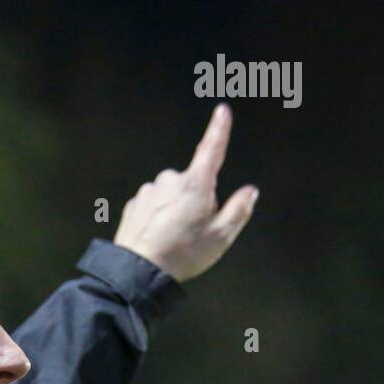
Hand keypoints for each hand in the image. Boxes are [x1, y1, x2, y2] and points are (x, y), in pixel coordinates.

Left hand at [113, 104, 257, 282]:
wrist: (138, 272)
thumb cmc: (182, 254)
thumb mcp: (220, 237)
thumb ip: (239, 210)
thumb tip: (250, 191)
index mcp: (195, 183)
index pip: (211, 150)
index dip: (219, 130)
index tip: (222, 111)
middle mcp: (170, 180)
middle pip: (191, 184)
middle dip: (195, 203)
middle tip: (193, 233)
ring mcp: (149, 191)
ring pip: (169, 197)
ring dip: (173, 212)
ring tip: (172, 241)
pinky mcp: (134, 205)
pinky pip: (151, 208)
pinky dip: (156, 220)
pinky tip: (156, 241)